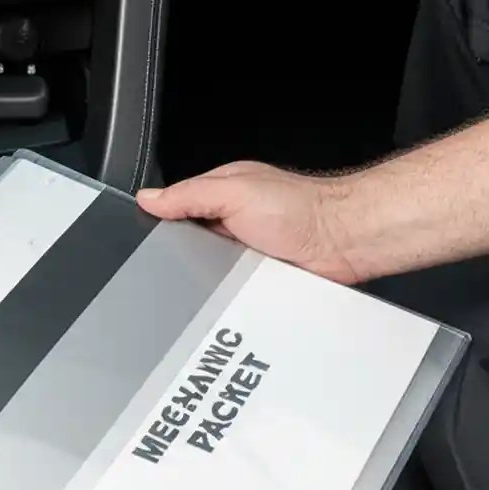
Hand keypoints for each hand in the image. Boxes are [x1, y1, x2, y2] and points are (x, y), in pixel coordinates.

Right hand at [137, 161, 363, 283]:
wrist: (343, 241)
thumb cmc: (300, 208)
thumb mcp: (234, 191)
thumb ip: (190, 195)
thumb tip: (149, 199)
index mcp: (221, 196)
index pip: (176, 212)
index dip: (160, 226)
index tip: (145, 243)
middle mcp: (232, 224)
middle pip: (189, 248)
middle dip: (183, 261)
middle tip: (179, 271)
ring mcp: (245, 255)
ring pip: (209, 275)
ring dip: (208, 282)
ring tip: (206, 286)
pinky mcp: (258, 282)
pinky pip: (231, 293)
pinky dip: (229, 297)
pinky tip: (227, 299)